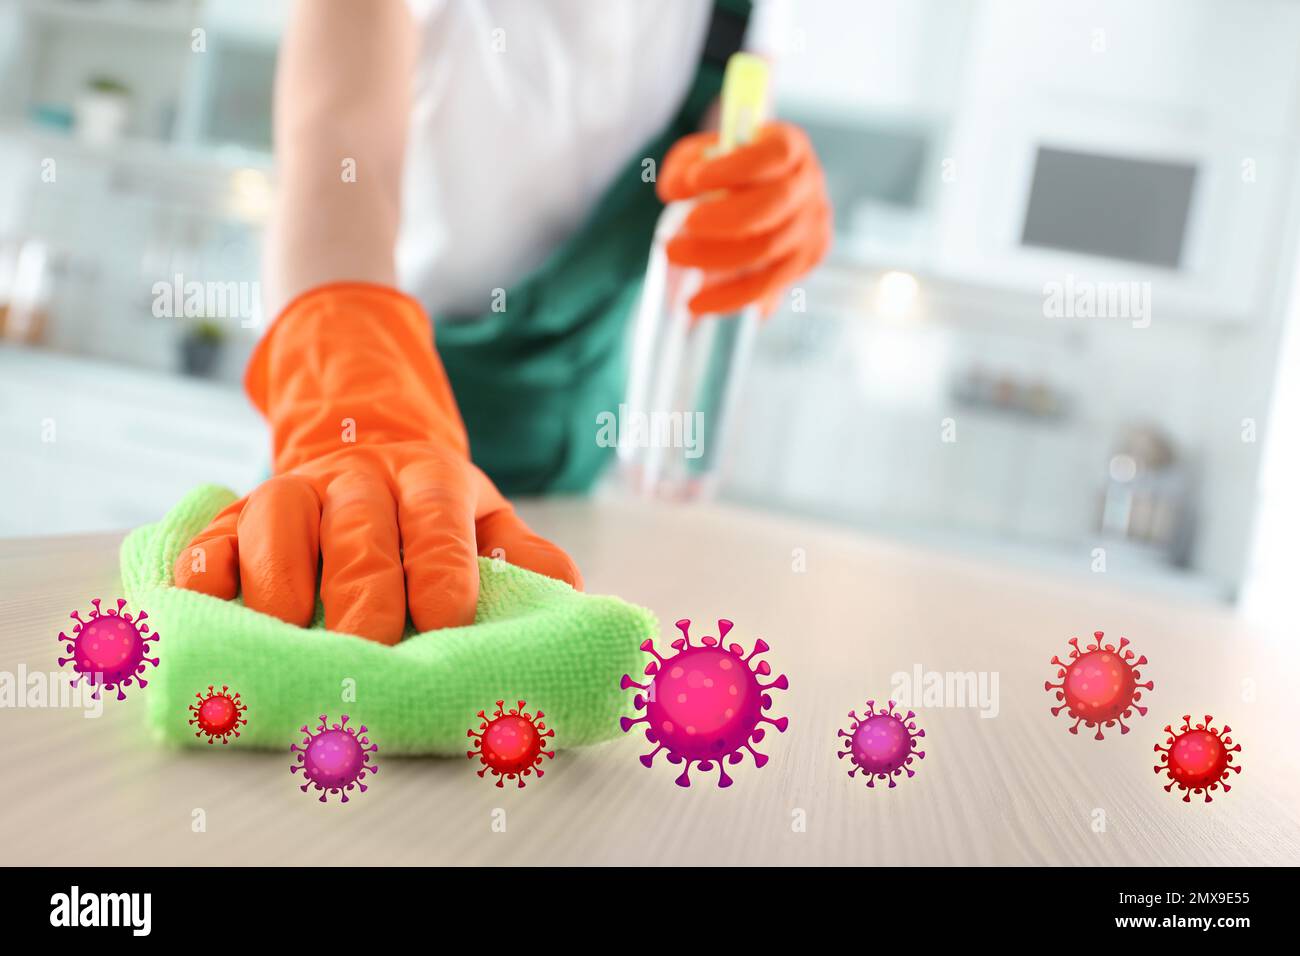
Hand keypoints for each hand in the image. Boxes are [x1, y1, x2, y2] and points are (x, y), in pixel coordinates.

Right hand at [173, 284, 581, 643]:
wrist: (360, 450)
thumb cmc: (430, 514)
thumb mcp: (489, 522)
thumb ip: (526, 556)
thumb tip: (568, 594)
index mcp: (429, 480)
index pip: (437, 516)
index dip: (440, 566)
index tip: (445, 620)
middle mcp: (358, 479)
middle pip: (359, 526)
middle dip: (363, 589)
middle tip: (367, 648)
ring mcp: (292, 494)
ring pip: (278, 521)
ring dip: (281, 579)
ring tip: (285, 634)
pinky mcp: (234, 518)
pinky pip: (211, 539)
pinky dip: (206, 573)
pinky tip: (212, 609)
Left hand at [657, 121, 831, 315]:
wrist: (757, 193)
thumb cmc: (728, 169)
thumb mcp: (704, 156)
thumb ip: (685, 166)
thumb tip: (673, 191)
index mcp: (792, 148)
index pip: (775, 155)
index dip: (736, 167)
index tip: (694, 180)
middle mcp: (808, 188)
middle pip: (773, 205)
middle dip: (721, 220)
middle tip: (679, 229)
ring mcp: (811, 228)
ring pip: (766, 251)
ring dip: (713, 259)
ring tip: (673, 254)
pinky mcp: (803, 262)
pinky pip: (766, 286)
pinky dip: (728, 297)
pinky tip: (695, 304)